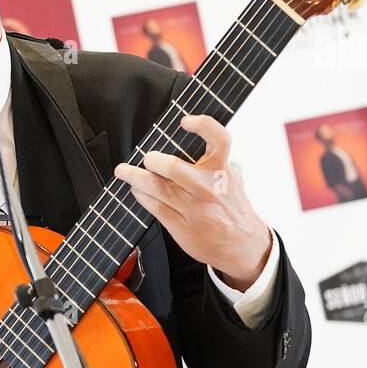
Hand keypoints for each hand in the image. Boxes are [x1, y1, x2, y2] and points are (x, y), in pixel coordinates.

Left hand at [115, 114, 271, 290]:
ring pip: (156, 187)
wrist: (242, 245)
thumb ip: (216, 162)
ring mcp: (193, 208)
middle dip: (152, 160)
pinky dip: (141, 195)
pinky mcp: (181, 226)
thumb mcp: (231, 179)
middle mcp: (208, 188)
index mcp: (222, 171)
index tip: (185, 121)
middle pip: (173, 167)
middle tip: (147, 158)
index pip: (219, 140)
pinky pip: (154, 206)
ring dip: (135, 177)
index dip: (203, 125)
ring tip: (124, 171)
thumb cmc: (232, 208)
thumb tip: (189, 142)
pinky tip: (137, 190)